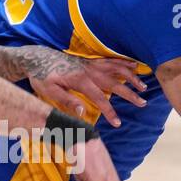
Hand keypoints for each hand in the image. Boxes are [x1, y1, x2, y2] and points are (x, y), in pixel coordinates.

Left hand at [26, 49, 146, 127]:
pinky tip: (134, 65)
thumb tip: (82, 112)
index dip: (110, 111)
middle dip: (129, 94)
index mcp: (80, 80)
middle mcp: (89, 70)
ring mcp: (91, 64)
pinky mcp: (90, 60)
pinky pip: (110, 60)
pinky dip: (123, 62)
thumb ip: (66, 100)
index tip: (118, 123)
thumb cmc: (41, 76)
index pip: (99, 98)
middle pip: (114, 82)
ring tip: (143, 86)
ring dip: (131, 77)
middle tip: (142, 103)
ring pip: (116, 69)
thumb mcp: (49, 91)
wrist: (37, 57)